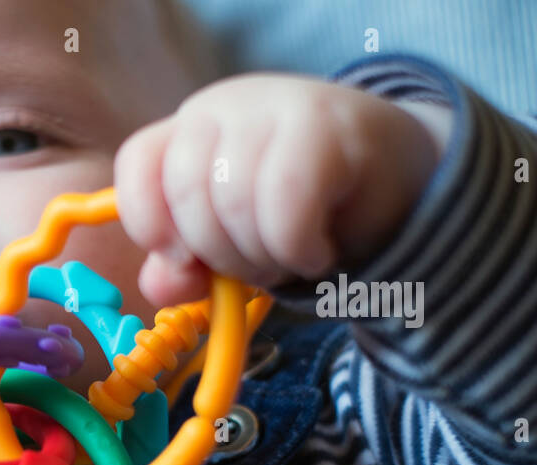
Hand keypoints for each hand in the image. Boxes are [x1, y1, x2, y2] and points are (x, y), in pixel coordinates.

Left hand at [114, 73, 451, 304]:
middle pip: (186, 191)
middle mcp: (224, 107)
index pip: (139, 163)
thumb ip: (185, 267)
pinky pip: (285, 201)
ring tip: (288, 258)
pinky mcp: (330, 126)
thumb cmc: (299, 212)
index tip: (182, 261)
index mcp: (188, 131)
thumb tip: (160, 284)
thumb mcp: (230, 244)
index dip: (148, 220)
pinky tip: (314, 253)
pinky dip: (295, 246)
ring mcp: (276, 107)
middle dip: (218, 253)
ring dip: (260, 255)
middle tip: (256, 266)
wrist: (397, 181)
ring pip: (232, 199)